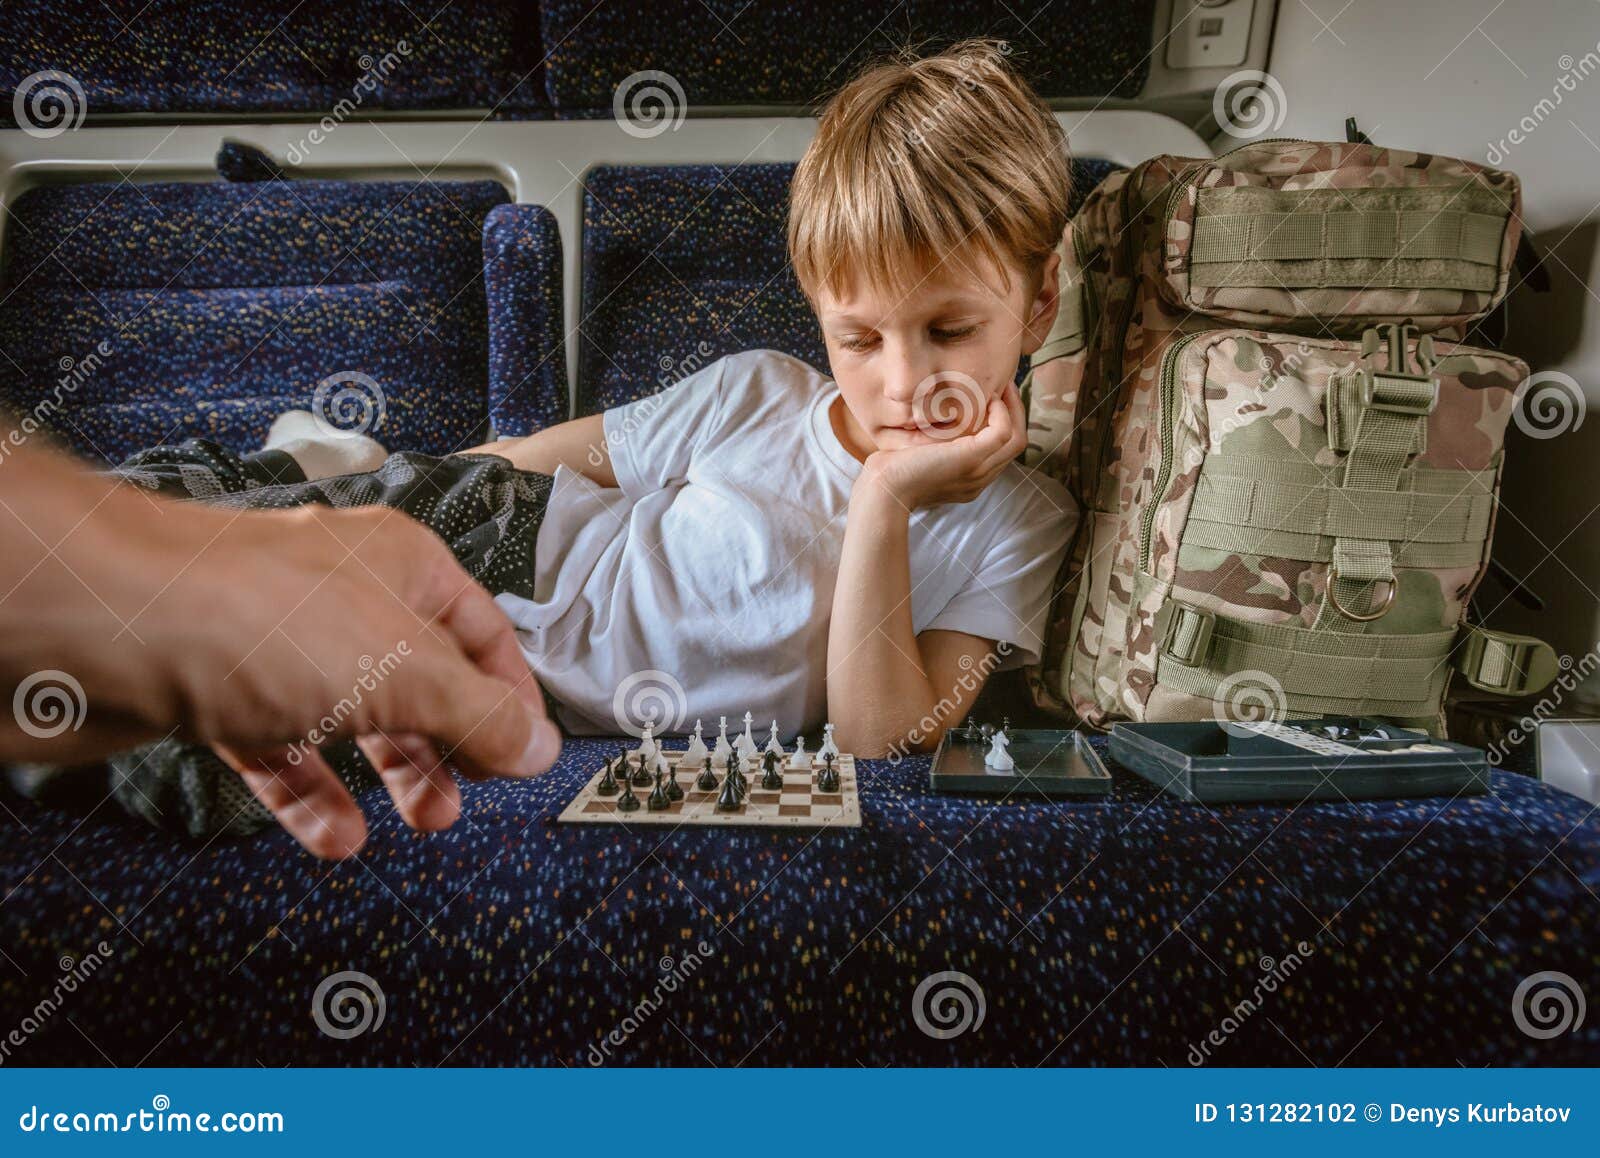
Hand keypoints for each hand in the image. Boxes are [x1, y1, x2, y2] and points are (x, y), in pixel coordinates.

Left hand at [0, 454, 561, 858]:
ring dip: (390, 773)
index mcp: (401, 566)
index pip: (483, 631)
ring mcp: (275, 642)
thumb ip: (479, 716)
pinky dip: (313, 792)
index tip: (524, 753)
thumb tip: (538, 746)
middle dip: (449, 742)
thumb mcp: (405, 672)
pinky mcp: (216, 688)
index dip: (510, 695)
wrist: (103, 626)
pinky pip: (281, 746)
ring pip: (352, 714)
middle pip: (419, 675)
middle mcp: (341, 596)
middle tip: (469, 793)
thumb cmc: (252, 616)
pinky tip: (333, 833)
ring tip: (419, 820)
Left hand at [859, 379, 1027, 509]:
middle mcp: (980, 480)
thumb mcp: (920, 455)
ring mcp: (979, 472)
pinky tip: (987, 398)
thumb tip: (936, 420)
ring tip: (1004, 385)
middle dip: (1015, 411)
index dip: (1004, 421)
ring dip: (1013, 407)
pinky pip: (1004, 432)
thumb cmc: (892, 469)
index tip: (995, 395)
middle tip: (1006, 384)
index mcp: (970, 480)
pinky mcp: (972, 459)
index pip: (1002, 451)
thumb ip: (936, 443)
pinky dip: (1002, 412)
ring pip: (1016, 439)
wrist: (884, 487)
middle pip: (1016, 444)